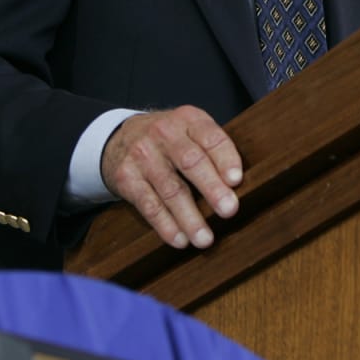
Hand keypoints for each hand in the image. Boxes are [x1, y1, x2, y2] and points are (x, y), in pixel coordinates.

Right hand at [100, 106, 242, 248]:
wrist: (119, 138)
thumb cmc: (169, 141)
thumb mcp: (190, 131)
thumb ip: (213, 150)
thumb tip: (240, 188)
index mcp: (188, 119)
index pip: (211, 137)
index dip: (225, 158)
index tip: (236, 180)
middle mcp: (164, 133)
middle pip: (191, 162)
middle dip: (212, 188)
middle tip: (229, 210)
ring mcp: (143, 155)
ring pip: (171, 189)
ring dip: (190, 218)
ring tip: (205, 239)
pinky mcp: (127, 178)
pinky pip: (149, 204)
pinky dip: (166, 225)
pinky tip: (180, 239)